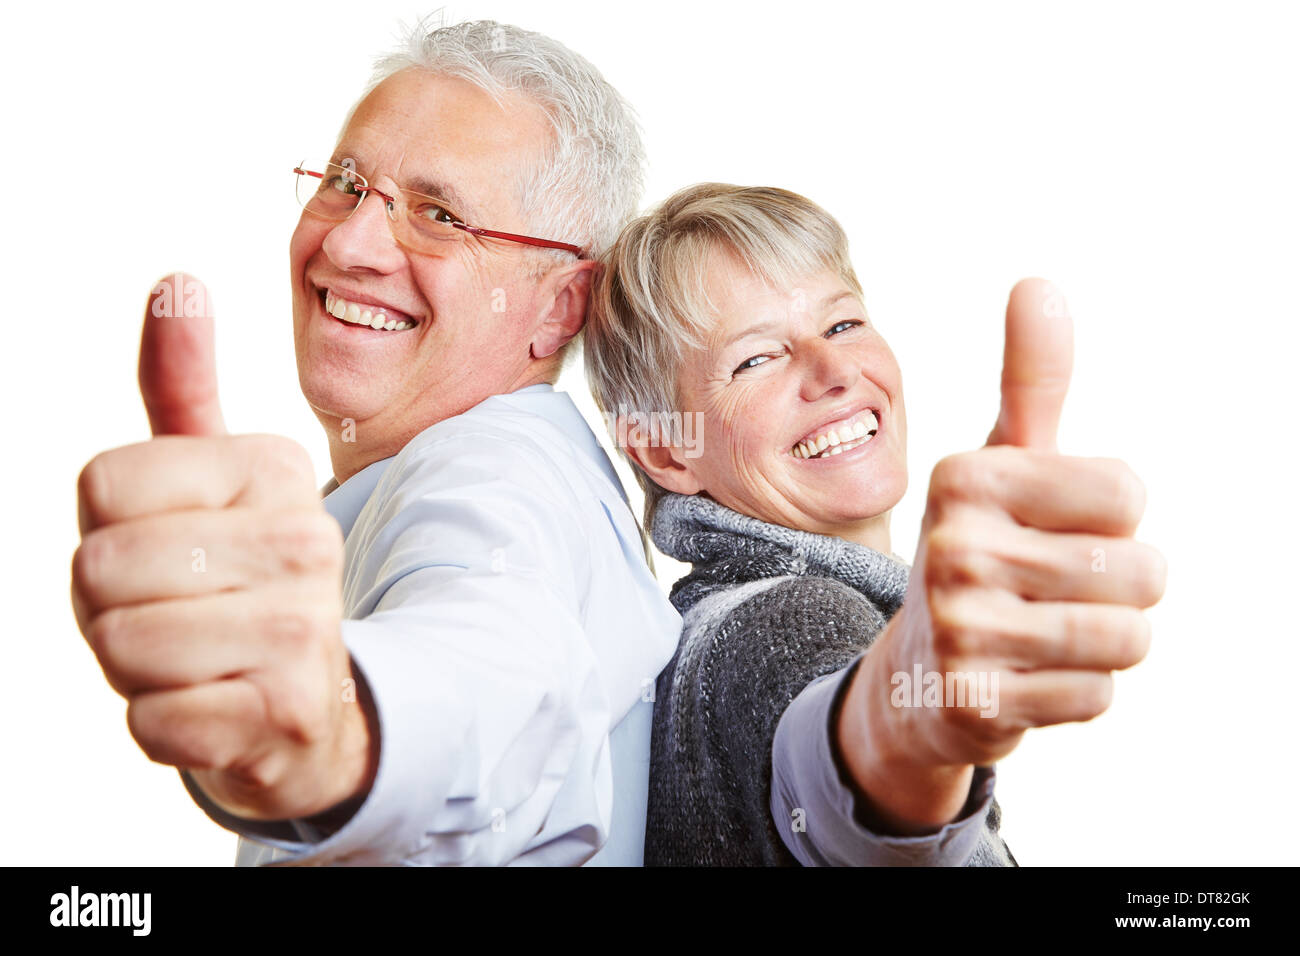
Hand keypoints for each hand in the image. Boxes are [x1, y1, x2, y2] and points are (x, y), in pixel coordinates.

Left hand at [71, 274, 375, 821]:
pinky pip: (148, 721)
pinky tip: (216, 706)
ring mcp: (302, 630)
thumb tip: (175, 279)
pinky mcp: (285, 712)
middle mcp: (306, 539)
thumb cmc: (236, 581)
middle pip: (98, 568)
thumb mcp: (209, 480)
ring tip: (196, 659)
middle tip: (175, 612)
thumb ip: (182, 383)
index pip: (100, 485)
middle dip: (109, 608)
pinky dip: (163, 724)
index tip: (167, 548)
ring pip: (119, 645)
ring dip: (133, 668)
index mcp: (276, 467)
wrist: (309, 702)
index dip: (104, 530)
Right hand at [840, 278, 1166, 829]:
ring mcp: (959, 627)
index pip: (1128, 491)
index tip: (1052, 524)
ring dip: (1110, 643)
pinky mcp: (973, 700)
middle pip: (1142, 570)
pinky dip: (1079, 694)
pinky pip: (1097, 698)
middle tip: (1057, 588)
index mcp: (966, 476)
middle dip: (1123, 587)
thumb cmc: (983, 547)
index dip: (1111, 515)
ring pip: (1127, 637)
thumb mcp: (1005, 462)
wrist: (921, 670)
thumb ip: (1031, 378)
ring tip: (1050, 632)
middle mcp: (953, 547)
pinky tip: (1030, 678)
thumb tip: (1038, 283)